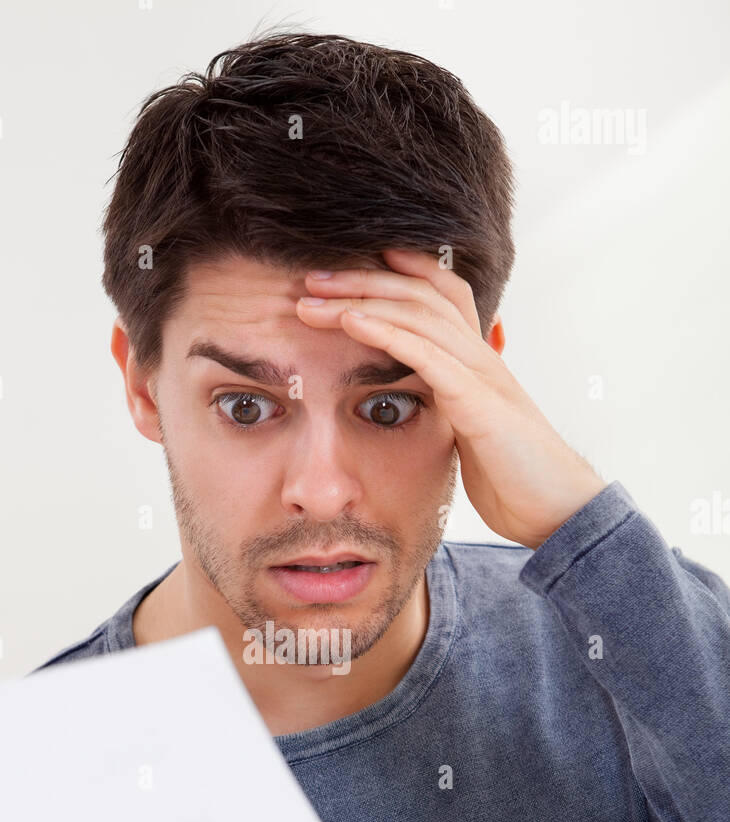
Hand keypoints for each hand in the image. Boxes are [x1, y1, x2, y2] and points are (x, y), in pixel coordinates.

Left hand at [295, 248, 604, 548]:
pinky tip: (350, 321)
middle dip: (362, 280)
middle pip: (419, 294)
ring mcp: (481, 375)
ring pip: (417, 315)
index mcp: (478, 361)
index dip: (401, 271)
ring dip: (359, 300)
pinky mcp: (477, 402)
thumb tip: (422, 402)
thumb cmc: (515, 476)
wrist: (556, 509)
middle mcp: (481, 356)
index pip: (442, 294)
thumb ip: (450, 406)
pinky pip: (425, 354)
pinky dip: (384, 331)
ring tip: (312, 298)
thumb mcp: (471, 432)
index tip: (350, 265)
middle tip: (310, 278)